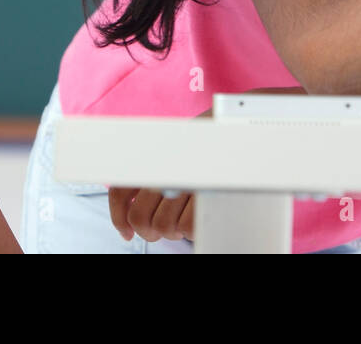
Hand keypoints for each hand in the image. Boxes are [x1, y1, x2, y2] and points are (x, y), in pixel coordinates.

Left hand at [107, 104, 210, 241]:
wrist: (241, 126)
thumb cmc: (209, 142)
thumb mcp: (177, 150)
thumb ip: (156, 172)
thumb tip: (135, 210)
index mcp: (153, 157)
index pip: (121, 192)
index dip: (119, 218)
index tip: (127, 232)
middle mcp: (164, 168)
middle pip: (140, 216)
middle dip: (148, 231)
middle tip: (160, 231)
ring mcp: (184, 181)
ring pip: (162, 225)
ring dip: (172, 232)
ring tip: (184, 221)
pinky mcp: (205, 193)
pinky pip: (188, 228)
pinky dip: (192, 231)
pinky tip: (198, 221)